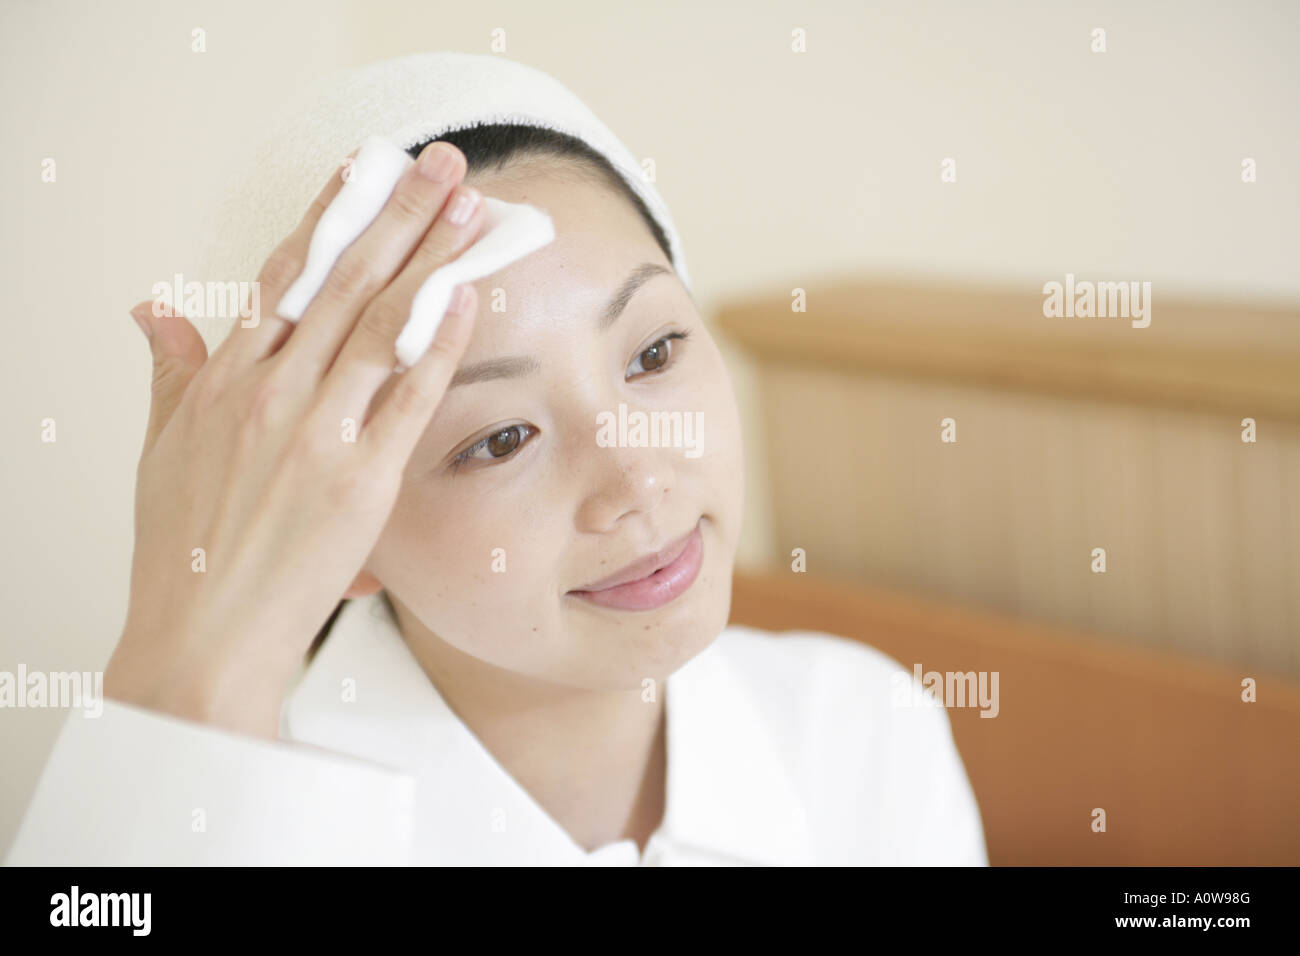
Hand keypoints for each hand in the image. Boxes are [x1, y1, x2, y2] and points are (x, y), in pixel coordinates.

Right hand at [105, 141, 485, 738]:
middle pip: (344, 281)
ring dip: (432, 257)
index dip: (330, 214)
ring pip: (382, 322)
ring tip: (471, 208)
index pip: (282, 273)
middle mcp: (268, 393)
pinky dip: (439, 340)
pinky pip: (408, 394)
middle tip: (441, 164)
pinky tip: (467, 296)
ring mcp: (314, 432)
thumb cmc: (183, 551)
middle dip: (399, 214)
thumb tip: (156, 311)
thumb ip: (170, 372)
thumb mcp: (163, 450)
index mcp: (222, 380)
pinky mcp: (358, 477)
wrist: (203, 637)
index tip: (365, 169)